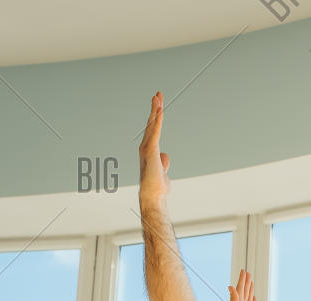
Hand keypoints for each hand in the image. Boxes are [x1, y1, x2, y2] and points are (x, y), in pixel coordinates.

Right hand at [138, 92, 170, 210]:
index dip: (155, 118)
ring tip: (158, 96)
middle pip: (151, 124)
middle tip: (158, 94)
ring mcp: (147, 147)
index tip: (159, 107)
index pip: (153, 131)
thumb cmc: (157, 187)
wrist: (153, 195)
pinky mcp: (151, 149)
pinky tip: (160, 110)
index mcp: (149, 151)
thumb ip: (163, 162)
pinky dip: (157, 120)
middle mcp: (145, 147)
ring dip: (155, 109)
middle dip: (155, 108)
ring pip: (152, 125)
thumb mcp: (163, 171)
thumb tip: (165, 155)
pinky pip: (155, 131)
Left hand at [227, 269, 255, 300]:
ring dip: (249, 290)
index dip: (242, 280)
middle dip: (246, 282)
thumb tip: (230, 287)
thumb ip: (233, 299)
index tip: (243, 271)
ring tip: (251, 283)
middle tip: (247, 273)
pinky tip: (253, 298)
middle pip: (244, 291)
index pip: (240, 288)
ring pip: (248, 297)